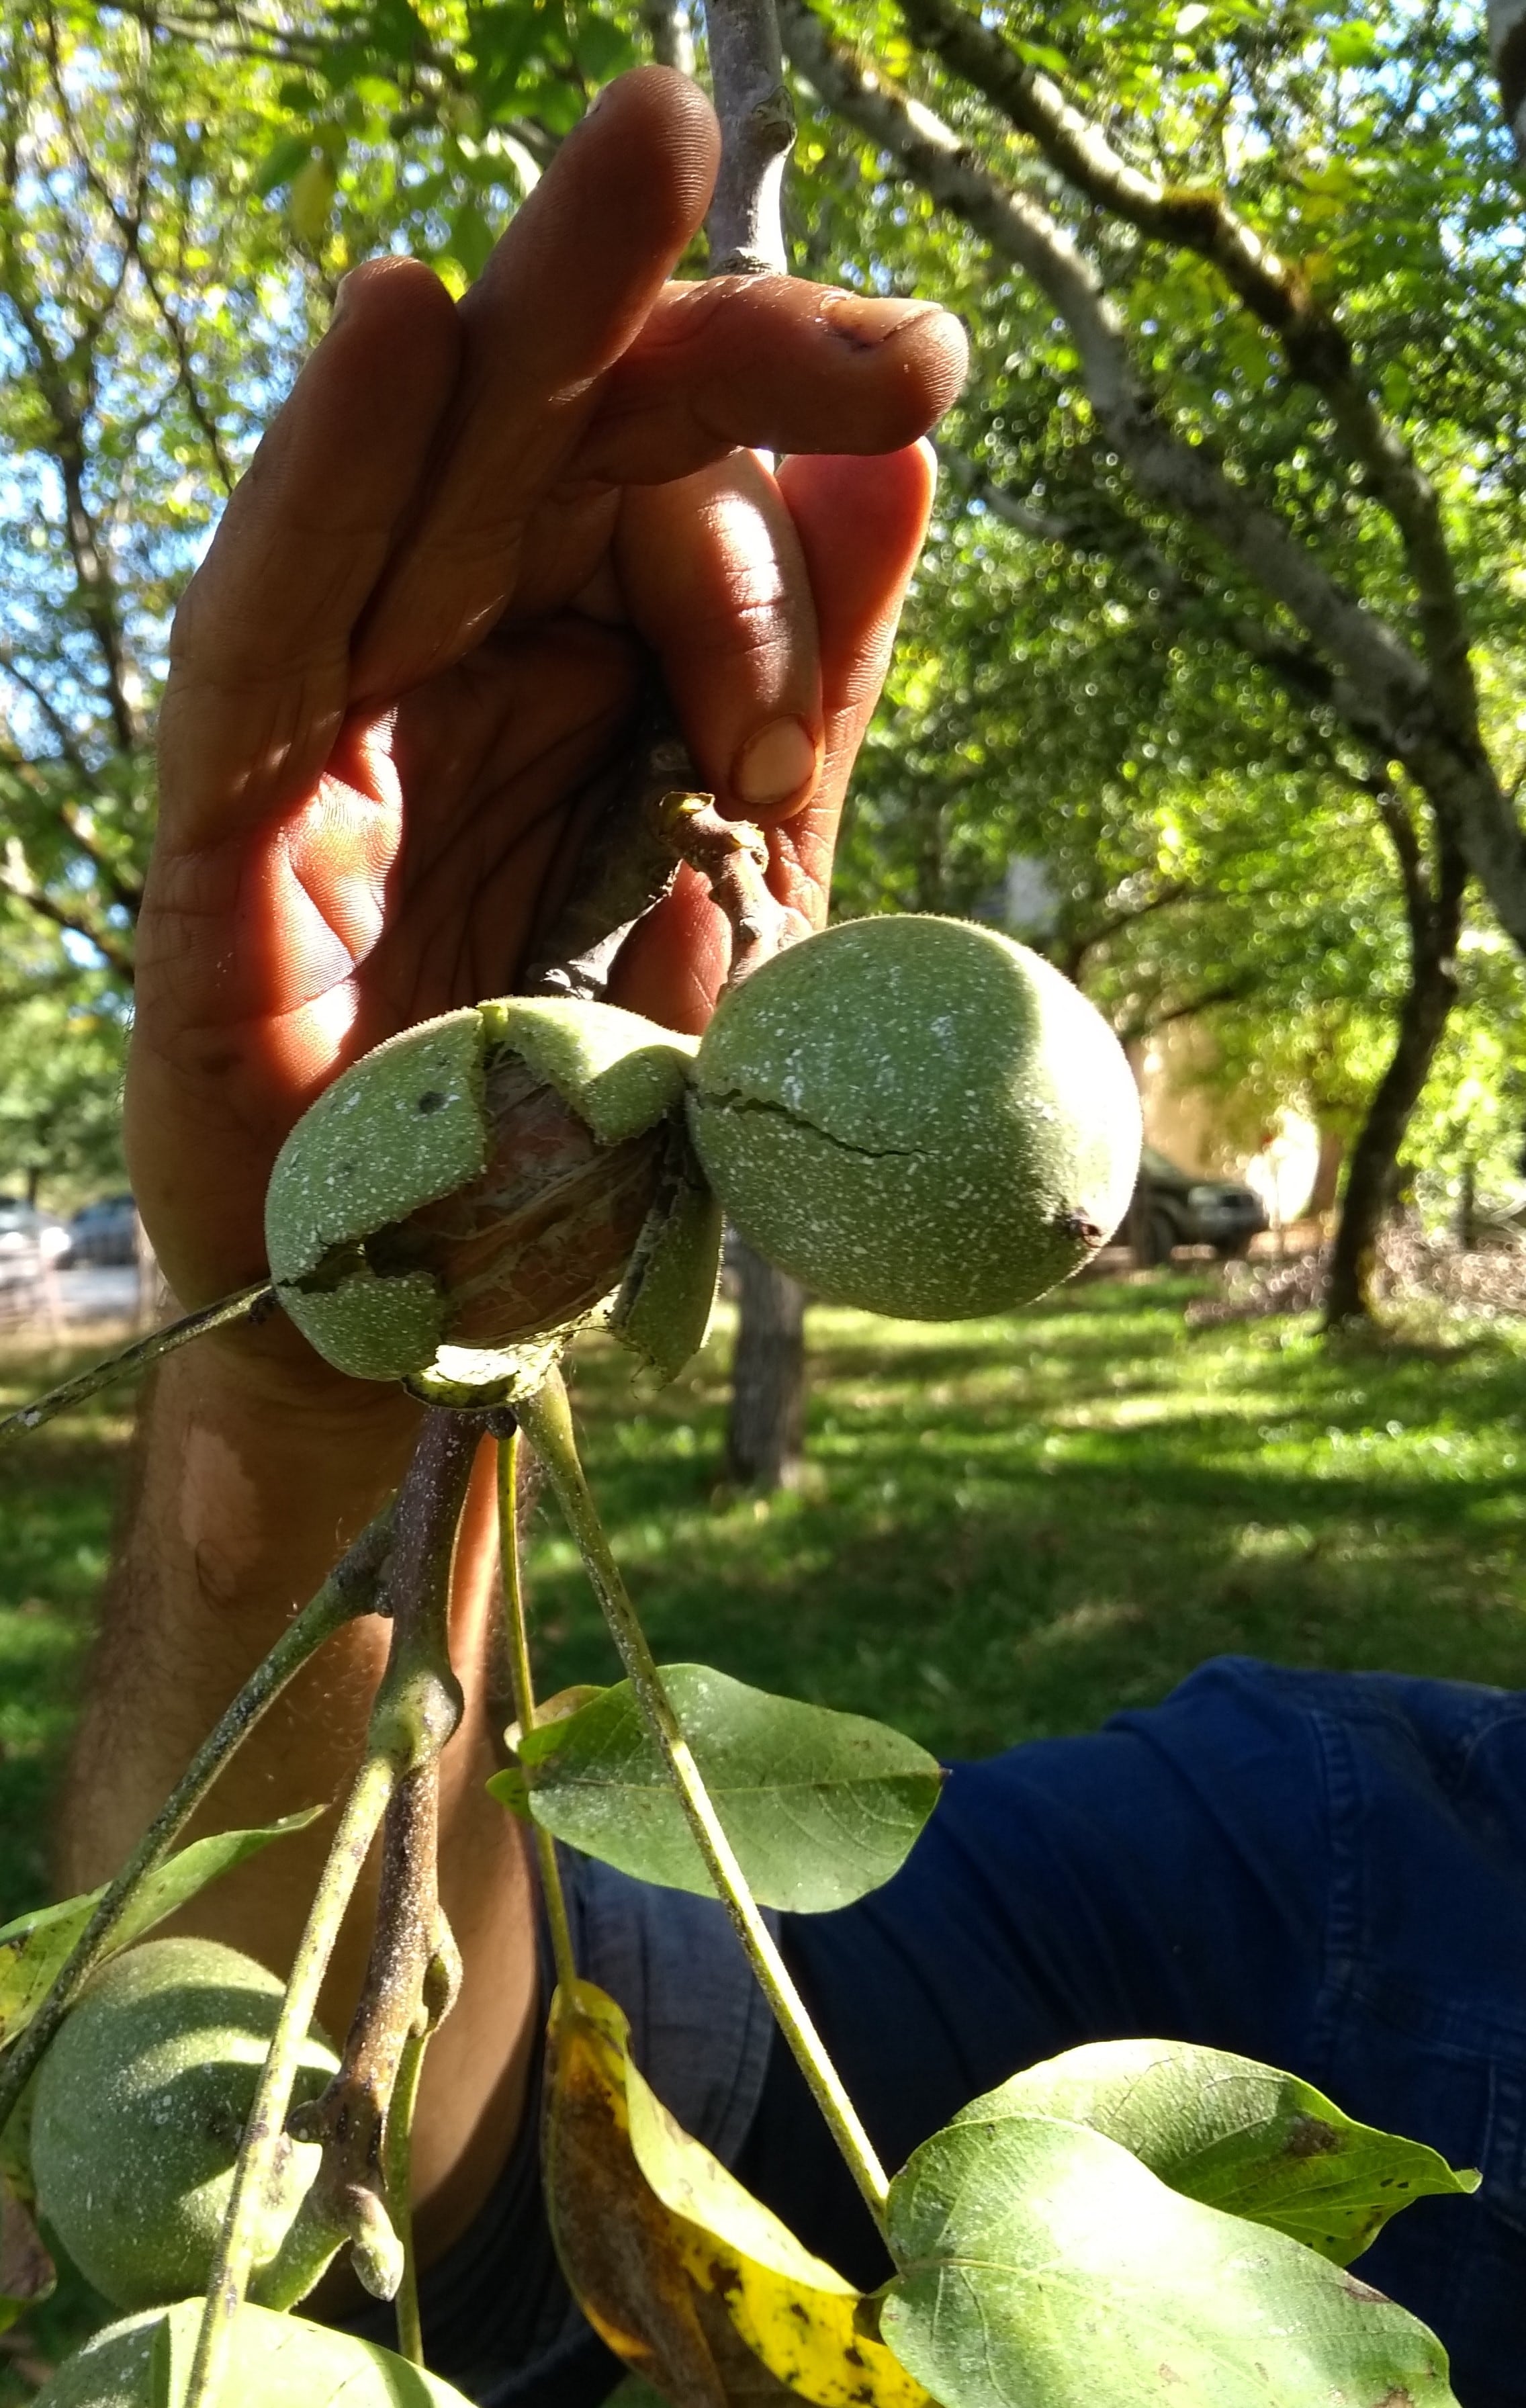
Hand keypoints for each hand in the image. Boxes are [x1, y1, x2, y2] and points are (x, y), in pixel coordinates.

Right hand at [126, 66, 965, 1395]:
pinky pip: (268, 639)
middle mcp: (453, 674)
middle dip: (681, 316)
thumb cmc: (586, 1119)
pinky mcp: (229, 833)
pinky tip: (406, 327)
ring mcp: (332, 740)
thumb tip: (896, 462)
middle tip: (795, 188)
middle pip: (547, 445)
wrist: (450, 1319)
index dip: (784, 467)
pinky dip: (326, 493)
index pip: (673, 502)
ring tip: (648, 148)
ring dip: (524, 320)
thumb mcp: (746, 894)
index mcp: (584, 682)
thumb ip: (799, 691)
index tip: (909, 412)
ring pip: (410, 495)